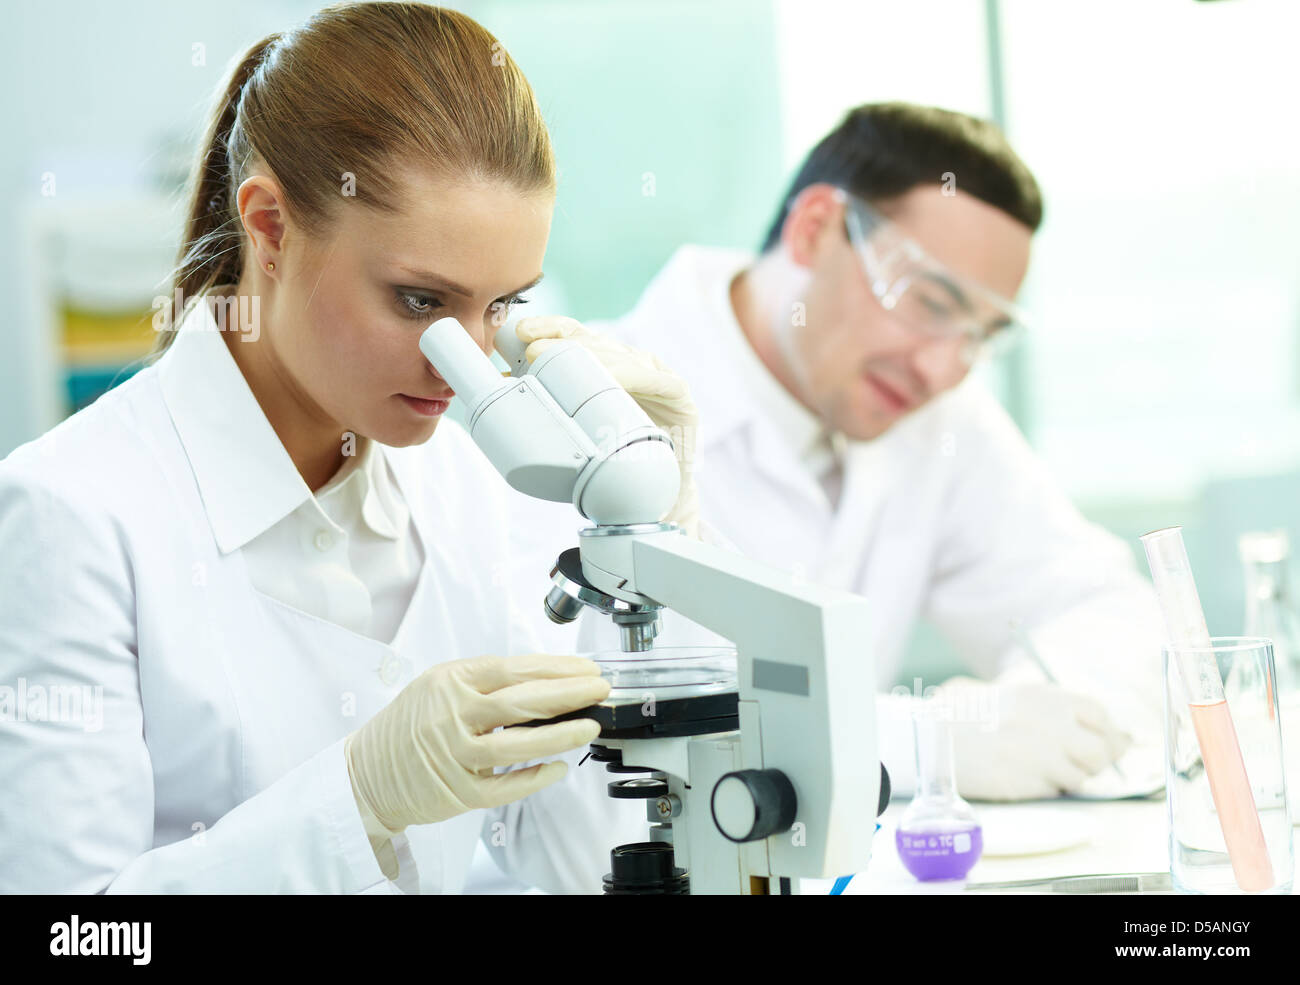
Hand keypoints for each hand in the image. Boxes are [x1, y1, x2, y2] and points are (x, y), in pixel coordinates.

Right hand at [344, 653, 608, 875]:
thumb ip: (484, 682)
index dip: (556, 669)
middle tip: (600, 690)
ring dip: (560, 735)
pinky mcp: (458, 791)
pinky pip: (505, 786)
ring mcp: (455, 755)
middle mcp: (452, 715)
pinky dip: (535, 777)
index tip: (586, 669)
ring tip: (590, 726)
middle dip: (569, 694)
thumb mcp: (438, 685)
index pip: (514, 669)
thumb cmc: (410, 724)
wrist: (366, 773)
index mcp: (450, 681)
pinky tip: (558, 768)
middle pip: (522, 702)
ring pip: (517, 744)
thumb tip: (544, 680)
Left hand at [513, 316, 700, 537]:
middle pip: (595, 341)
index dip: (548, 328)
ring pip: (623, 357)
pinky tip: (617, 379)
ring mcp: (656, 376)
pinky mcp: (680, 396)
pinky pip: (658, 381)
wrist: (658, 495)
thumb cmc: (613, 458)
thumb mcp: (576, 426)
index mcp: (603, 366)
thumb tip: (500, 383)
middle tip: (533, 350)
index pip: (574, 336)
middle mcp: (630, 364)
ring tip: (570, 364)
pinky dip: (636, 377)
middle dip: (563, 341)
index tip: (521, 333)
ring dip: (593, 357)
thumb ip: (546, 400)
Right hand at [934, 676, 1131, 800]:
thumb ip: (1043, 705)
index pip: (1098, 714)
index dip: (1108, 729)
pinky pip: (1052, 791)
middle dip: (1099, 759)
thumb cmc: (959, 711)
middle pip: (1100, 750)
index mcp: (1043, 697)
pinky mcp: (1024, 785)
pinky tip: (1025, 777)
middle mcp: (1048, 726)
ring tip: (1044, 768)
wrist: (927, 736)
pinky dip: (1046, 788)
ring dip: (1069, 776)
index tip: (1110, 739)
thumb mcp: (1003, 693)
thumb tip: (1091, 724)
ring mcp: (1038, 758)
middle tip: (1088, 762)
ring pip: (1078, 777)